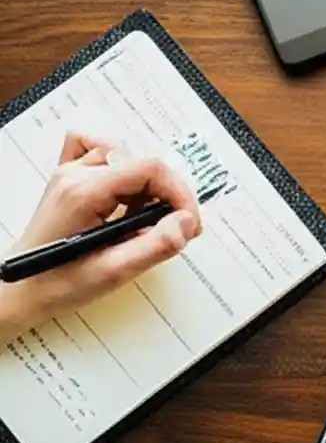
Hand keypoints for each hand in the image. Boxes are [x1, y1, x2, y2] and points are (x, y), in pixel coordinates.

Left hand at [0, 132, 201, 339]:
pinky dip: (120, 167)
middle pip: (143, 162)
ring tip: (142, 219)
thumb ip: (154, 245)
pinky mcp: (70, 179)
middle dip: (168, 194)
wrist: (20, 291)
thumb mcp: (112, 272)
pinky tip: (124, 194)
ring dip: (146, 186)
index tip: (189, 222)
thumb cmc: (57, 284)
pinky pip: (99, 150)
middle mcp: (75, 175)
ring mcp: (70, 174)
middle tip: (173, 228)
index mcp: (84, 192)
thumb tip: (186, 222)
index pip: (149, 169)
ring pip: (127, 157)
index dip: (180, 194)